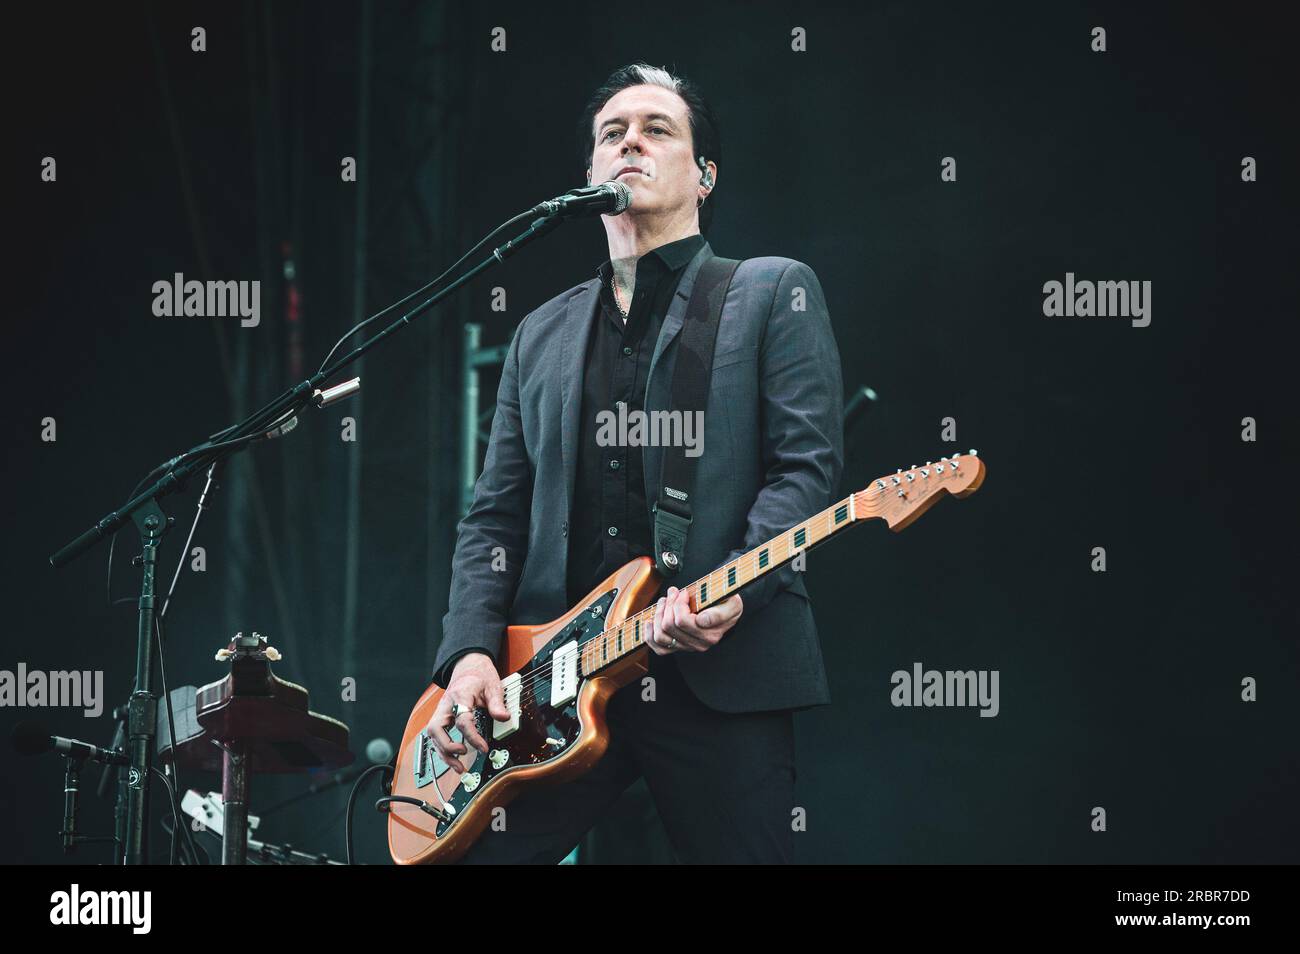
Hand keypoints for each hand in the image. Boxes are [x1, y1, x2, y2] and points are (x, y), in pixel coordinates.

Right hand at [426, 652, 510, 772]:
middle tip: (463, 756)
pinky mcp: (442, 717)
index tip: (483, 748)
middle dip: (447, 747)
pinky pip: (437, 735)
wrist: (468, 665)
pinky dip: (443, 749)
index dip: (472, 737)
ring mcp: (441, 711)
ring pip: (433, 735)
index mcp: (460, 695)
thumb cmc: (479, 675)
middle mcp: (446, 704)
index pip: (462, 720)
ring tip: (458, 767)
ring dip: (443, 753)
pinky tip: (453, 759)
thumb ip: (497, 703)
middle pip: (436, 729)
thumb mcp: (493, 685)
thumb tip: (503, 717)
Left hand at [648, 586, 742, 654]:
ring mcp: (688, 647)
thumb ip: (719, 613)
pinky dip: (650, 635)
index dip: (678, 602)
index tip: (685, 592)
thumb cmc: (727, 604)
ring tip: (664, 602)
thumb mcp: (732, 604)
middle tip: (673, 593)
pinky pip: (659, 648)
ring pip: (661, 636)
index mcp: (710, 633)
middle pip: (669, 626)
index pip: (682, 620)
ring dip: (658, 615)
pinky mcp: (679, 647)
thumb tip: (702, 620)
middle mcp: (699, 643)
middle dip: (668, 605)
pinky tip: (650, 621)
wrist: (728, 611)